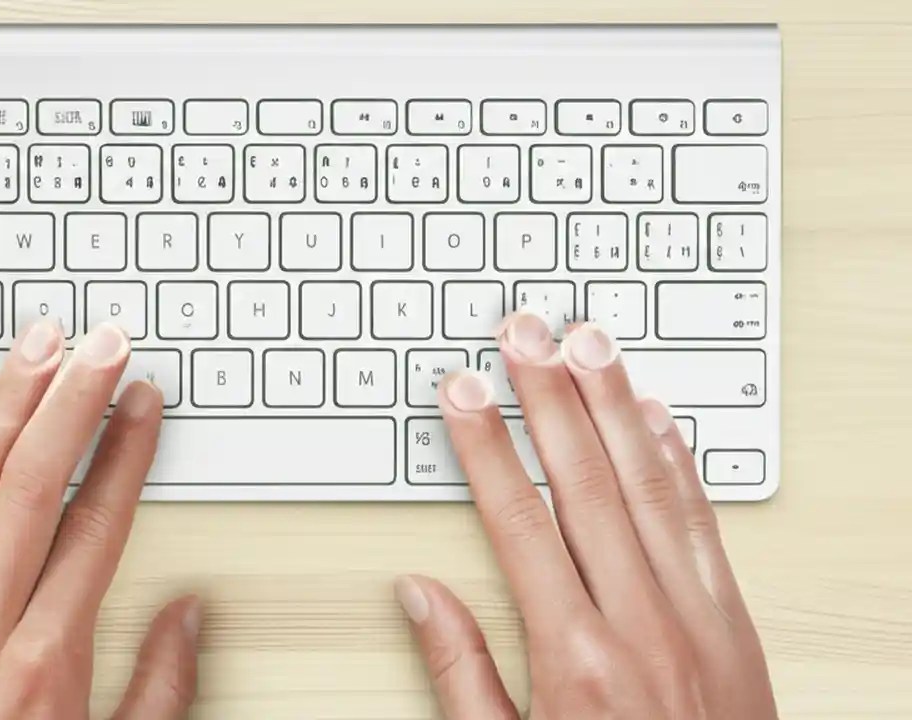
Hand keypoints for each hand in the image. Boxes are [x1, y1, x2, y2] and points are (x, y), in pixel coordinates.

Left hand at [0, 321, 200, 719]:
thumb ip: (159, 687)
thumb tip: (189, 613)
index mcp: (47, 661)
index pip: (96, 525)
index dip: (125, 453)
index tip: (144, 403)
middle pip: (31, 484)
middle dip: (72, 400)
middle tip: (102, 345)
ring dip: (7, 405)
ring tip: (37, 348)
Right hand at [398, 312, 776, 718]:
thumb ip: (460, 673)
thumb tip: (418, 595)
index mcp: (574, 659)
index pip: (518, 521)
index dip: (484, 447)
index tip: (462, 394)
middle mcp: (642, 626)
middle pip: (585, 482)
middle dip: (547, 396)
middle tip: (523, 331)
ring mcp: (698, 619)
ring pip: (651, 486)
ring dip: (615, 406)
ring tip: (588, 343)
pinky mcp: (736, 625)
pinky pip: (703, 525)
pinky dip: (681, 463)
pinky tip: (658, 416)